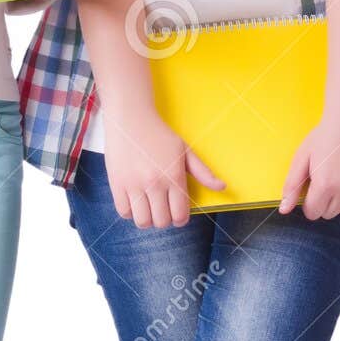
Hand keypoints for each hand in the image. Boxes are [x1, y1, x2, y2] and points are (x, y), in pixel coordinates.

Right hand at [105, 112, 223, 228]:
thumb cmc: (159, 135)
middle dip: (165, 219)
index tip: (177, 213)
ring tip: (149, 208)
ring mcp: (134, 184)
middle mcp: (154, 183)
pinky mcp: (117, 183)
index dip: (181, 219)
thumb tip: (222, 187)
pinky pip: (124, 212)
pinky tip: (135, 201)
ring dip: (148, 219)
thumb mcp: (185, 151)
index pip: (180, 215)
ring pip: (142, 221)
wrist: (131, 118)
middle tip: (163, 209)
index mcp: (174, 176)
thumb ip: (203, 172)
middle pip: (162, 221)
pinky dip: (130, 212)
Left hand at [279, 114, 339, 218]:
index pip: (313, 213)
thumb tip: (283, 210)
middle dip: (324, 202)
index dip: (310, 203)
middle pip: (329, 214)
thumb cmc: (324, 138)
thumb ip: (291, 186)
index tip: (313, 189)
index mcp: (324, 185)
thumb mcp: (301, 159)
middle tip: (327, 181)